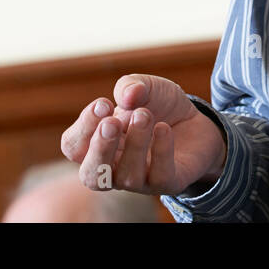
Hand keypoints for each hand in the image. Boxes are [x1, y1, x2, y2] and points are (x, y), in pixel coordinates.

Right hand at [60, 73, 226, 196]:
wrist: (195, 120)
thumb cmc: (158, 106)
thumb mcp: (144, 87)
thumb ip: (130, 86)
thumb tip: (127, 96)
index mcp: (96, 142)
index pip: (73, 146)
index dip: (84, 126)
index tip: (105, 103)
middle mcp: (113, 166)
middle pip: (91, 176)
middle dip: (100, 148)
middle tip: (113, 121)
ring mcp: (139, 180)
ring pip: (127, 177)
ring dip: (135, 143)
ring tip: (145, 115)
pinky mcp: (166, 182)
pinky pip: (159, 176)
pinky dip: (160, 151)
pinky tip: (164, 128)